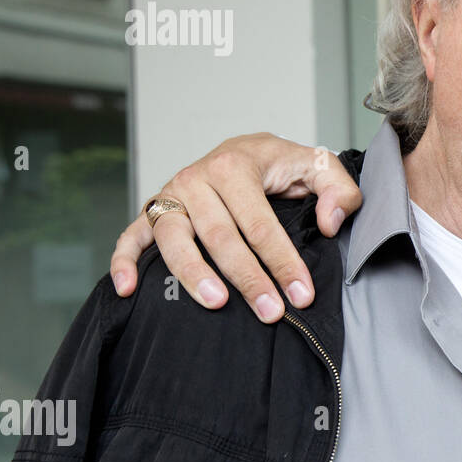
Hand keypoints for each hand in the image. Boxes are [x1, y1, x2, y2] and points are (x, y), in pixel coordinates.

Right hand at [109, 133, 361, 321]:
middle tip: (270, 312)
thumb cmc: (281, 166)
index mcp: (237, 166)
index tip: (301, 295)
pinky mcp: (152, 210)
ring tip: (217, 303)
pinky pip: (131, 236)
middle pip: (221, 236)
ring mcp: (171, 196)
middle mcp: (197, 178)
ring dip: (192, 274)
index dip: (283, 262)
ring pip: (174, 238)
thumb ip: (338, 190)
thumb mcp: (319, 167)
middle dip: (248, 278)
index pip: (262, 223)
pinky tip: (128, 290)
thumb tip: (329, 224)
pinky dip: (123, 261)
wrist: (244, 150)